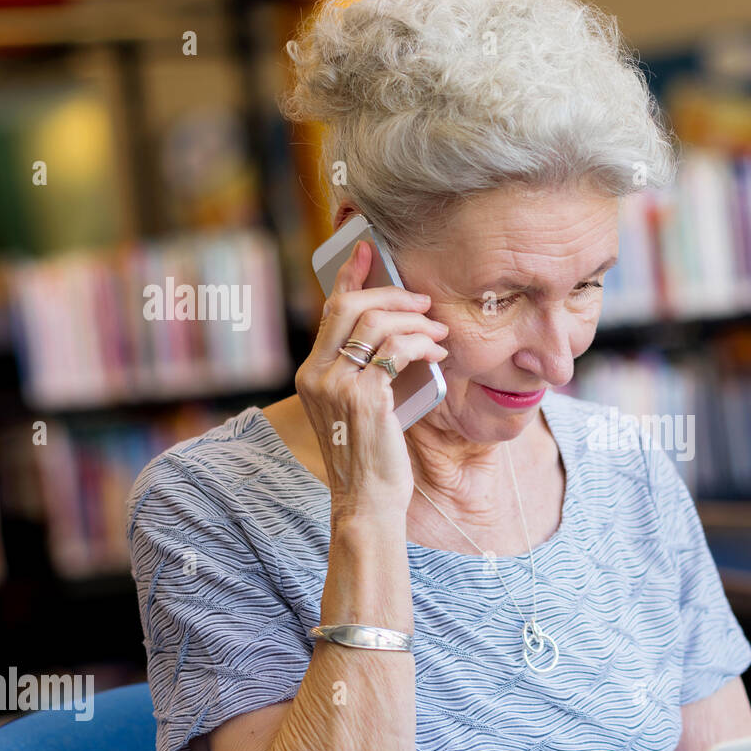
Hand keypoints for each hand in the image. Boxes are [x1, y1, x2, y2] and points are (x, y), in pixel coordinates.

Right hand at [296, 239, 449, 518]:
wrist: (368, 500)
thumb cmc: (373, 455)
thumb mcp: (362, 406)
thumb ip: (366, 370)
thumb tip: (399, 331)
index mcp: (311, 373)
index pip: (329, 311)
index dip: (348, 275)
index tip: (366, 250)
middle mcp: (316, 375)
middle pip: (348, 307)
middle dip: (391, 294)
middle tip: (423, 300)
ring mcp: (336, 385)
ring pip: (375, 323)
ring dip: (414, 321)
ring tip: (439, 332)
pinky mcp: (364, 397)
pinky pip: (395, 350)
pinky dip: (421, 343)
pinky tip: (438, 351)